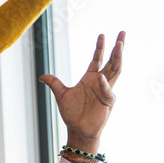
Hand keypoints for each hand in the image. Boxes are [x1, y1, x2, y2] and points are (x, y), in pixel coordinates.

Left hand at [39, 31, 124, 155]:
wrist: (77, 129)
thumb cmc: (72, 113)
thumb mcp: (61, 95)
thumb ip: (54, 83)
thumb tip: (41, 76)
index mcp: (90, 78)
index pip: (97, 59)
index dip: (100, 47)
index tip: (102, 35)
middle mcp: (100, 82)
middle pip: (112, 61)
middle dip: (117, 47)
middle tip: (122, 33)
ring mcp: (105, 91)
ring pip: (115, 71)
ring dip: (118, 58)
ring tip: (120, 45)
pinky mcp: (108, 101)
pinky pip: (107, 91)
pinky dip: (104, 84)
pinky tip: (101, 77)